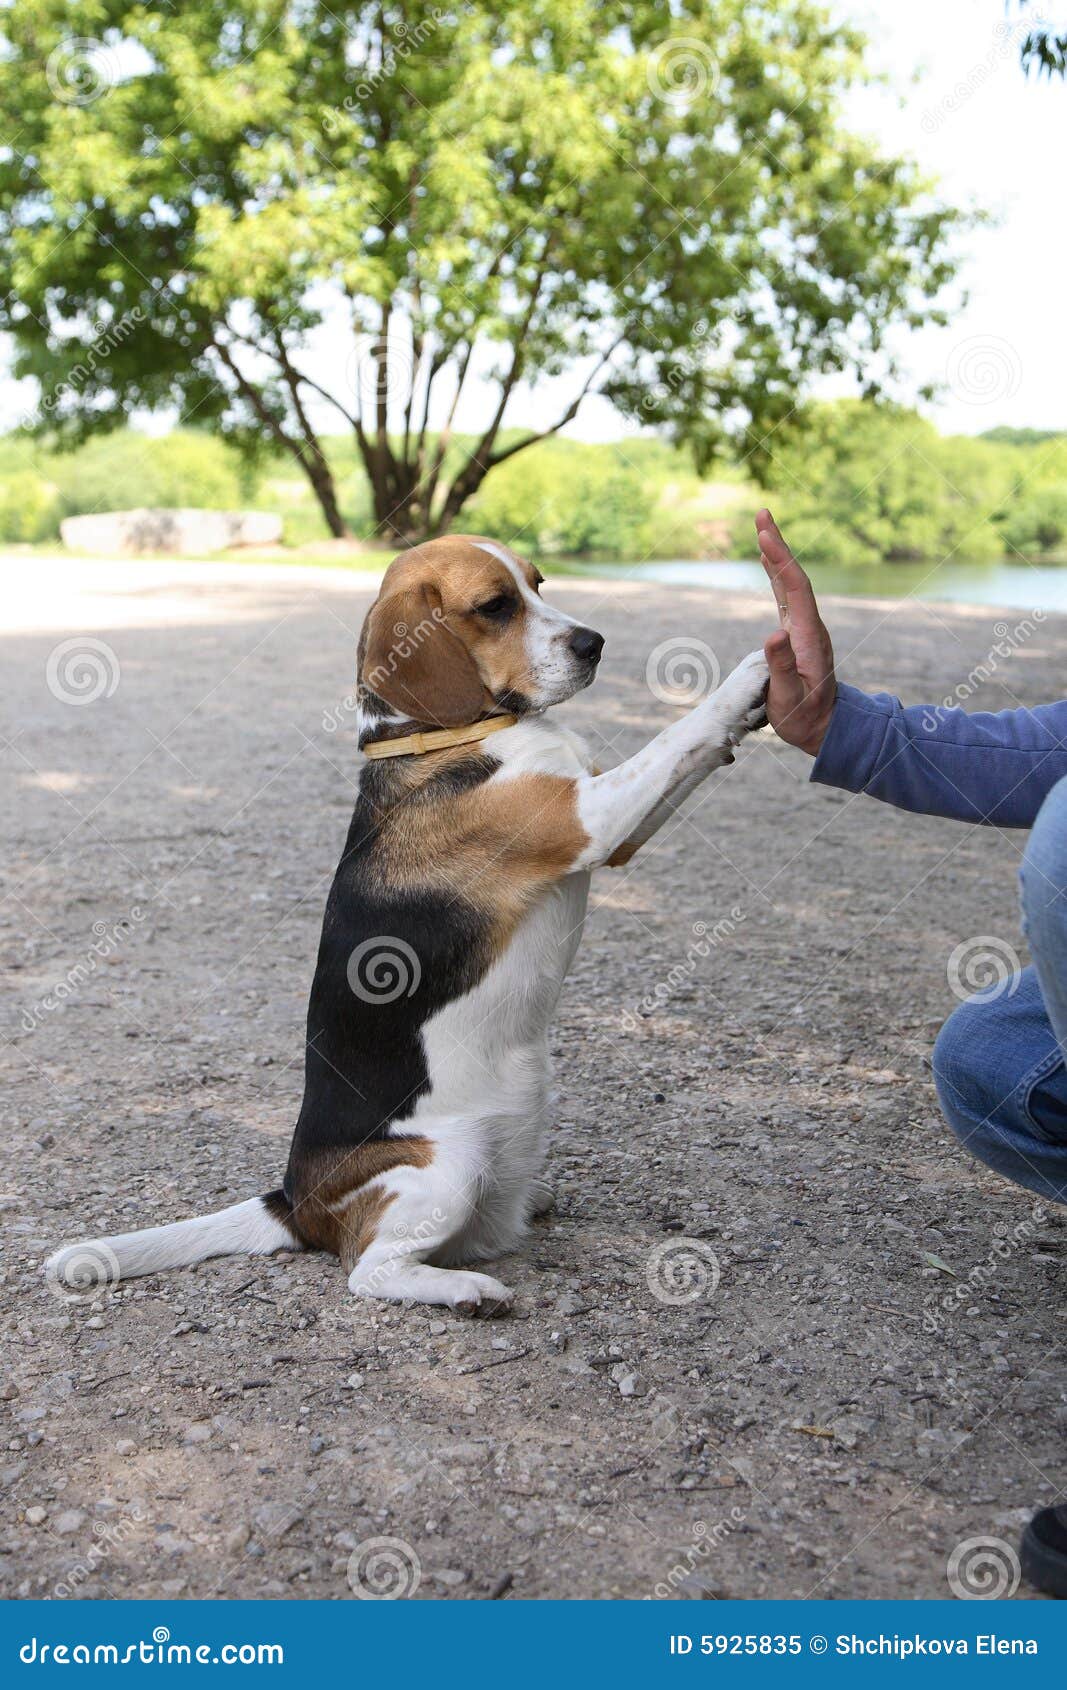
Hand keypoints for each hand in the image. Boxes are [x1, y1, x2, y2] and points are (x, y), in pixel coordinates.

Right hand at [756, 509, 836, 756]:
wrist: (824, 728)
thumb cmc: (804, 718)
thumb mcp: (791, 699)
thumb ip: (782, 668)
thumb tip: (773, 635)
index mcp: (808, 638)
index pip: (795, 590)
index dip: (781, 562)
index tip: (765, 537)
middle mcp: (808, 626)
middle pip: (793, 577)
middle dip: (778, 545)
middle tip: (763, 514)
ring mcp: (803, 628)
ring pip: (789, 583)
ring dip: (776, 554)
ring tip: (762, 527)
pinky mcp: (795, 633)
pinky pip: (785, 595)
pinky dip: (775, 573)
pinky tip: (768, 561)